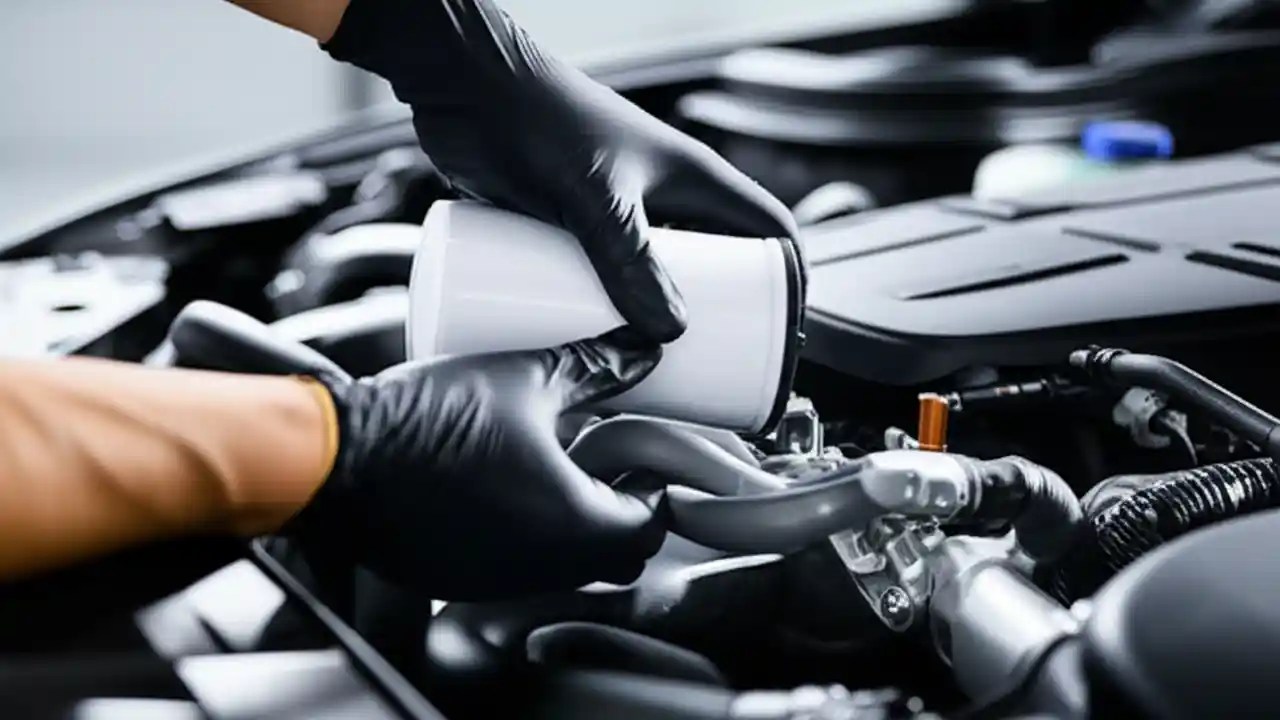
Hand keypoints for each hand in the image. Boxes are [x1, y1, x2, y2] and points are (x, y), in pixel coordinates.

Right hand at [290, 328, 666, 599]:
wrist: (342, 459)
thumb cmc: (434, 422)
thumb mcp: (526, 378)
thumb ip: (593, 366)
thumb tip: (641, 347)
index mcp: (577, 525)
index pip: (652, 525)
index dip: (654, 488)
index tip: (639, 458)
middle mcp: (545, 569)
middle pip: (616, 556)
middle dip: (622, 512)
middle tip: (607, 463)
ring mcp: (500, 582)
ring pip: (566, 569)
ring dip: (575, 528)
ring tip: (558, 470)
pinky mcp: (460, 581)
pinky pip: (516, 569)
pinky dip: (527, 539)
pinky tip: (507, 492)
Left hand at [324, 0, 800, 342]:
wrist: (465, 90)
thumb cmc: (539, 119)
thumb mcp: (595, 196)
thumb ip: (630, 259)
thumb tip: (669, 334)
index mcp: (693, 178)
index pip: (769, 228)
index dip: (788, 280)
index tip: (784, 336)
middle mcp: (663, 197)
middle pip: (715, 267)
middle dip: (719, 320)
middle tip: (712, 371)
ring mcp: (617, 214)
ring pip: (655, 278)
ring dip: (658, 322)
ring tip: (652, 374)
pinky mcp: (572, 227)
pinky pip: (604, 280)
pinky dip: (609, 314)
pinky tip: (596, 351)